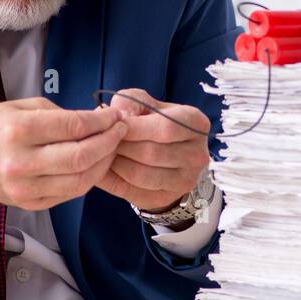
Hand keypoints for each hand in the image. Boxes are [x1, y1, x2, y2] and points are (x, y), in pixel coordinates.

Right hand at [0, 98, 127, 213]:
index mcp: (19, 130)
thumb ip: (59, 113)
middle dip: (109, 142)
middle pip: (81, 157)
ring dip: (103, 163)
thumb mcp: (21, 106)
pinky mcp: (30, 204)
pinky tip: (94, 164)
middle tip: (120, 131)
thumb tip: (95, 119)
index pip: (73, 127)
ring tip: (111, 148)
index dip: (101, 121)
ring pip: (80, 181)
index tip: (114, 116)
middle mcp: (21, 162)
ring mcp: (25, 188)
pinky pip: (69, 193)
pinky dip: (88, 179)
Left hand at [96, 88, 211, 217]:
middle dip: (121, 145)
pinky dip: (113, 179)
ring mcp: (185, 180)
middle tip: (103, 140)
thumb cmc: (152, 121)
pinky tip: (104, 167)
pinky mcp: (167, 198)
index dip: (134, 127)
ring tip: (103, 152)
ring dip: (115, 163)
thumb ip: (130, 102)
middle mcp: (197, 154)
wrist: (162, 152)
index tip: (114, 124)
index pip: (165, 128)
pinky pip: (133, 191)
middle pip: (151, 153)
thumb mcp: (143, 103)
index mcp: (196, 124)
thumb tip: (119, 116)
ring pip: (141, 174)